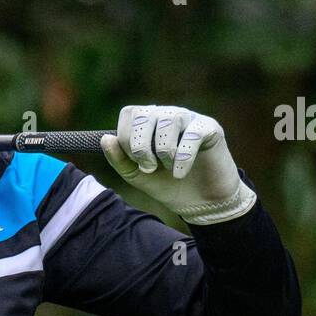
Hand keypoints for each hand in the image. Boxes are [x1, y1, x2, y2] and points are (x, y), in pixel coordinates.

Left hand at [99, 104, 256, 224]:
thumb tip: (105, 138)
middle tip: (149, 168)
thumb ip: (118, 159)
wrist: (199, 202)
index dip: (127, 139)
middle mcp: (168, 114)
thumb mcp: (136, 175)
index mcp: (148, 121)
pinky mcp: (210, 129)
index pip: (129, 113)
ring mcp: (190, 119)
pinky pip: (192, 134)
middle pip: (145, 114)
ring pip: (169, 120)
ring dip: (163, 151)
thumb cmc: (167, 185)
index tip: (135, 162)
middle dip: (141, 146)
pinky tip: (180, 173)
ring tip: (168, 168)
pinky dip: (183, 158)